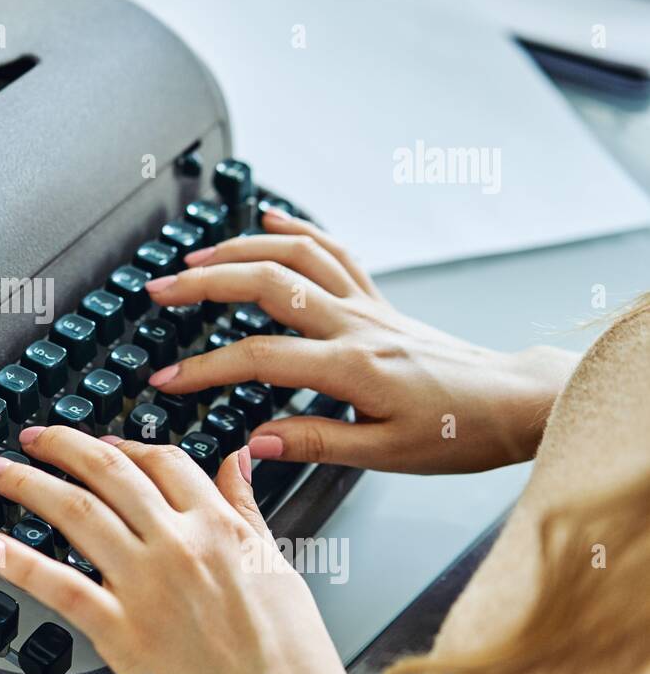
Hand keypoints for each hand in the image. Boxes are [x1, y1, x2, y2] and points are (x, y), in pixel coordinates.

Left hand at [0, 426, 376, 673]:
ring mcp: (144, 586)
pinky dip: (19, 561)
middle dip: (60, 446)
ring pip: (74, 513)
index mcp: (217, 526)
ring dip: (26, 483)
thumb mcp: (276, 563)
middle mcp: (177, 545)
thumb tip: (238, 459)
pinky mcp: (120, 631)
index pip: (160, 461)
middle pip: (106, 472)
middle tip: (32, 437)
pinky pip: (58, 585)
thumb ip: (245, 506)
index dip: (122, 444)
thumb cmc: (288, 654)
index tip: (99, 443)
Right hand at [143, 208, 578, 473]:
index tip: (167, 379)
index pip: (260, 359)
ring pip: (297, 254)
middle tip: (160, 290)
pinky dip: (297, 228)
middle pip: (268, 284)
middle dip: (206, 283)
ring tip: (195, 257)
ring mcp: (366, 304)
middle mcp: (356, 324)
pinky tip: (269, 218)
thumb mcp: (386, 455)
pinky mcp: (376, 299)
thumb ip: (316, 443)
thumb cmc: (457, 431)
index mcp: (352, 367)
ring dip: (241, 247)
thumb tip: (255, 441)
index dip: (205, 368)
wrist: (513, 402)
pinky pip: (334, 249)